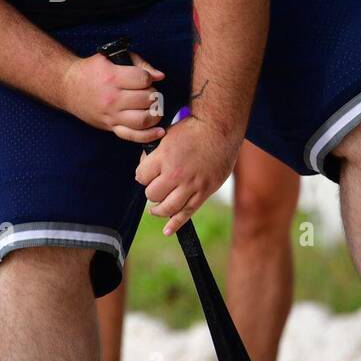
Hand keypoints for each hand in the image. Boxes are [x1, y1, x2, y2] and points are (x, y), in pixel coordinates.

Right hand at [61, 50, 166, 142]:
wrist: (67, 86)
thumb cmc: (93, 70)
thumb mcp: (113, 58)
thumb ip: (140, 64)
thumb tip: (160, 76)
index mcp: (112, 78)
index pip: (144, 79)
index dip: (149, 78)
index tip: (145, 78)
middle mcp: (111, 98)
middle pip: (146, 99)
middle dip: (153, 94)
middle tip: (148, 92)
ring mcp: (111, 115)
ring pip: (143, 119)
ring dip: (155, 113)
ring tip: (152, 107)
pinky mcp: (110, 127)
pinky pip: (133, 136)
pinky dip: (149, 135)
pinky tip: (159, 131)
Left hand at [135, 117, 238, 235]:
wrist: (220, 128)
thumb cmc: (193, 129)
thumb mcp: (166, 136)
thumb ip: (155, 154)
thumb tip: (145, 168)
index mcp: (164, 157)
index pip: (140, 177)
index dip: (142, 174)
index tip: (147, 171)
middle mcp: (176, 174)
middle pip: (152, 194)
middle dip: (151, 190)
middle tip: (156, 185)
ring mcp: (192, 185)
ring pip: (167, 208)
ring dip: (158, 209)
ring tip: (155, 209)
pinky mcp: (205, 191)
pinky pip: (187, 212)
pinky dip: (176, 224)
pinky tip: (167, 231)